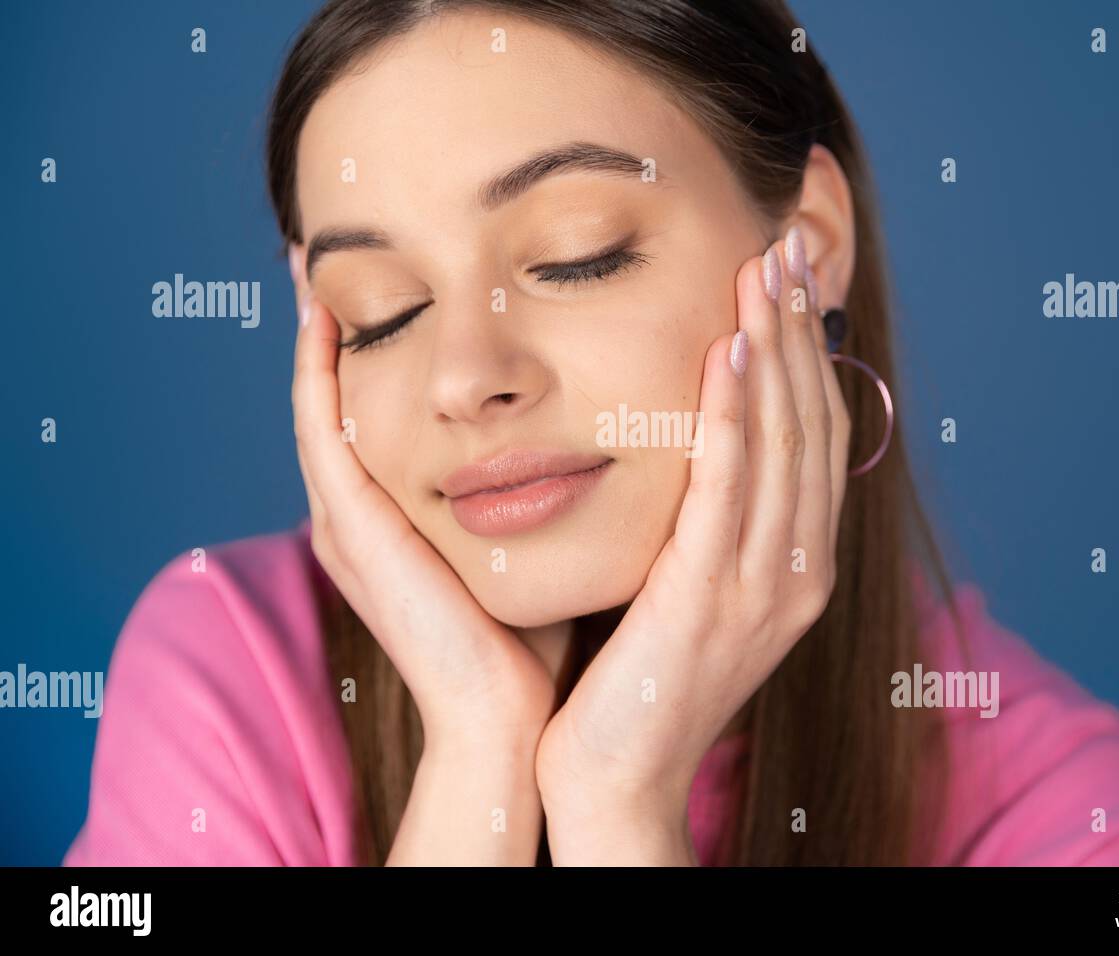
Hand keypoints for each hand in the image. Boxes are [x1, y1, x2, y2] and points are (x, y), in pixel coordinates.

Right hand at [289, 248, 557, 752]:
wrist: (507, 716)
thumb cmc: (529, 637)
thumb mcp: (525, 541)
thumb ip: (536, 491)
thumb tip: (587, 432)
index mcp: (391, 520)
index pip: (369, 415)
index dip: (367, 349)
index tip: (386, 279)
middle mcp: (356, 517)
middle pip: (331, 400)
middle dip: (325, 328)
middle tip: (322, 251)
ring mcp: (346, 524)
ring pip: (315, 405)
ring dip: (309, 334)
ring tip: (308, 262)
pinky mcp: (353, 531)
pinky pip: (321, 434)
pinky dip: (314, 374)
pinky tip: (318, 317)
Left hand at [534, 229, 850, 862]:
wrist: (615, 776)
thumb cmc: (638, 676)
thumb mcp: (690, 585)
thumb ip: (711, 518)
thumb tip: (704, 440)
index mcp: (798, 565)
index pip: (816, 436)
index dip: (808, 352)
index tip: (789, 278)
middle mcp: (797, 571)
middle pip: (811, 424)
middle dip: (799, 328)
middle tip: (786, 242)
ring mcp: (762, 588)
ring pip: (782, 443)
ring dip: (774, 349)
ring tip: (761, 268)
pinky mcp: (709, 599)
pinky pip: (728, 489)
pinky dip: (735, 415)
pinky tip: (728, 351)